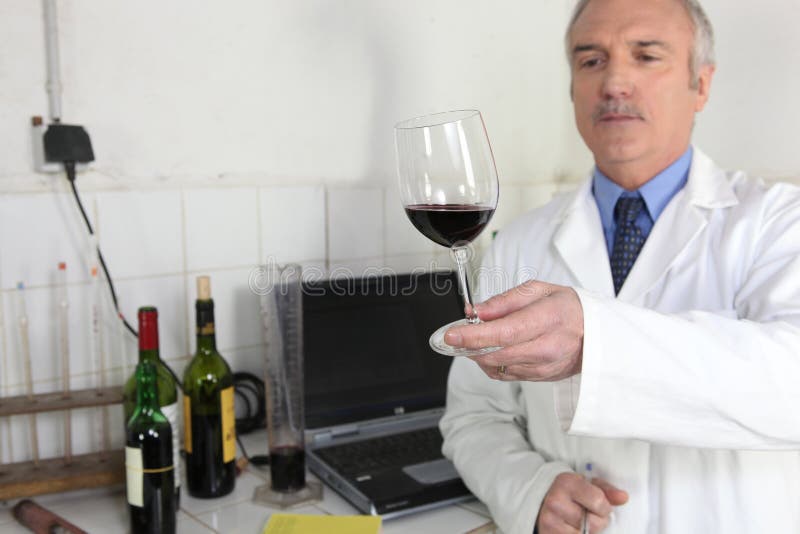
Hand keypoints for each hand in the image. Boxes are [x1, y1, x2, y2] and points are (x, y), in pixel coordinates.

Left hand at [444, 281, 584, 381]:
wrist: (595, 334)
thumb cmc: (567, 308)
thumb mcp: (539, 290)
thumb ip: (505, 301)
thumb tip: (476, 311)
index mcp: (549, 318)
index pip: (505, 332)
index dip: (474, 335)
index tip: (452, 334)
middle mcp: (547, 346)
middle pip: (497, 353)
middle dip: (469, 346)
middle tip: (456, 335)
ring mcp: (544, 366)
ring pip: (498, 366)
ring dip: (478, 354)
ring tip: (476, 339)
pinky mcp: (540, 378)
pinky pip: (505, 374)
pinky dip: (491, 363)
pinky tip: (490, 350)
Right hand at [537, 473, 627, 532]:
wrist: (541, 501)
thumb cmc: (569, 493)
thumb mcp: (586, 484)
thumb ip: (606, 490)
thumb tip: (623, 497)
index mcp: (566, 482)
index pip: (598, 501)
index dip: (603, 506)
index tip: (597, 503)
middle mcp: (555, 501)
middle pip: (594, 522)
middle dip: (596, 520)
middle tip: (585, 513)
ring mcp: (549, 520)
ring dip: (586, 531)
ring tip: (577, 521)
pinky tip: (570, 528)